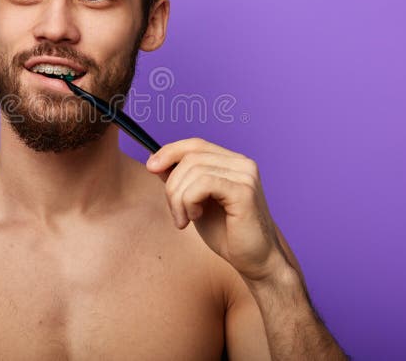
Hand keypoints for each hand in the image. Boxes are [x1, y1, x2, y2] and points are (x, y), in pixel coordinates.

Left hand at [145, 137, 287, 280]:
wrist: (254, 261)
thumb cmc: (226, 234)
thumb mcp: (196, 202)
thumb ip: (181, 181)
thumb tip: (156, 162)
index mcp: (232, 162)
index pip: (195, 144)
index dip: (169, 152)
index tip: (151, 167)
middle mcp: (242, 164)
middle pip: (191, 157)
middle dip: (172, 185)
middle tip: (175, 212)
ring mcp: (245, 175)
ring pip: (194, 170)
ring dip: (179, 198)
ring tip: (184, 220)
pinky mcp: (244, 191)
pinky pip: (203, 184)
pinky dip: (190, 201)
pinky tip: (195, 217)